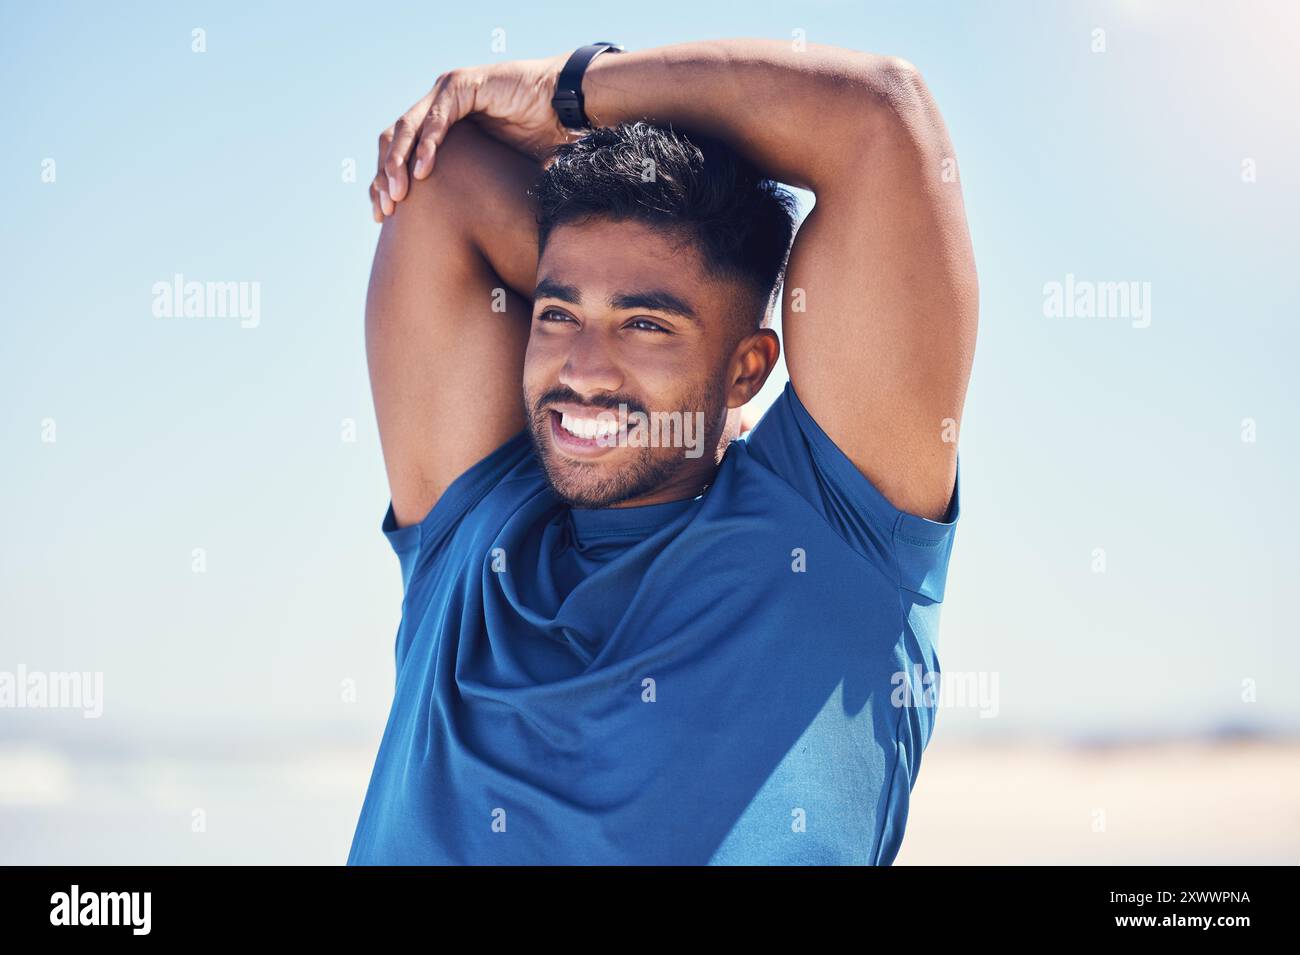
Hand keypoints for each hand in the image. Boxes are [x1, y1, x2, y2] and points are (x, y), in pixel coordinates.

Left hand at [371, 54, 573, 221]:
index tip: (381, 217)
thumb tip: (462, 239)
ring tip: (398, 195)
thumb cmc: (538, 142)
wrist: (565, 109)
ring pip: (406, 128)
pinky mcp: (463, 86)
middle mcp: (436, 107)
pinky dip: (428, 143)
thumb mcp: (494, 177)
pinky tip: (422, 171)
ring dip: (397, 163)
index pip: (397, 154)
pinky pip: (438, 117)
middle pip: (392, 141)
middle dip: (383, 177)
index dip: (383, 183)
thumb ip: (473, 194)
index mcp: (437, 127)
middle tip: (384, 211)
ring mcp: (447, 93)